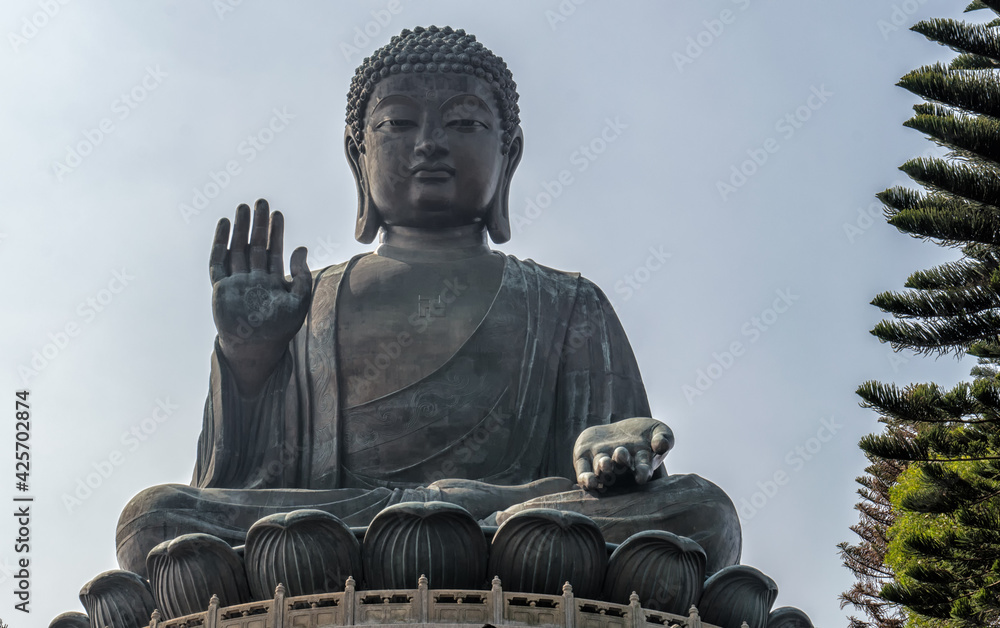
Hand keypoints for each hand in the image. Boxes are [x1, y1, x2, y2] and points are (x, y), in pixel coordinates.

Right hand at [210, 199, 311, 390]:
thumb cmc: (280, 329)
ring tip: (242, 207)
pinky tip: (224, 225)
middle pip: (254, 245)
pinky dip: (220, 243)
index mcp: (271, 281)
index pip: (273, 250)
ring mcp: (236, 282)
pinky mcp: (221, 287)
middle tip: (260, 202)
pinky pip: (218, 261)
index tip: (277, 214)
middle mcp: (253, 278)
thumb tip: (301, 247)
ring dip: (240, 229)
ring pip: (237, 249)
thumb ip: (302, 275)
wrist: (256, 348)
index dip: (275, 232)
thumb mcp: (299, 301)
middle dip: (258, 224)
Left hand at [572, 417, 673, 490]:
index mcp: (640, 463)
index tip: (642, 475)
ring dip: (603, 468)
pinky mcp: (585, 459)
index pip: (642, 469)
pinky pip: (583, 472)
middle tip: (621, 454)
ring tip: (605, 463)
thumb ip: (664, 438)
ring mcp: (602, 464)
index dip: (642, 472)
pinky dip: (586, 478)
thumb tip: (661, 445)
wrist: (619, 431)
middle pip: (620, 468)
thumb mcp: (658, 430)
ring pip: (602, 470)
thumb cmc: (644, 433)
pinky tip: (588, 480)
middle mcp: (620, 468)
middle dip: (620, 462)